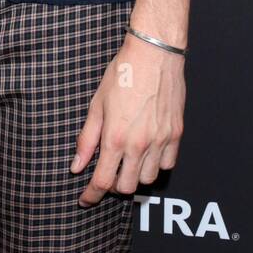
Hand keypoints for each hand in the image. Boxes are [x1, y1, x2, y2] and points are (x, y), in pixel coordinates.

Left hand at [70, 31, 185, 203]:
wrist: (154, 54)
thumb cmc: (123, 73)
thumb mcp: (97, 104)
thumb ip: (87, 139)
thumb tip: (76, 166)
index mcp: (116, 137)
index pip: (102, 181)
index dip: (92, 195)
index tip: (86, 199)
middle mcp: (140, 144)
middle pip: (126, 187)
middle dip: (113, 186)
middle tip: (106, 174)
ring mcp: (161, 141)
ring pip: (148, 179)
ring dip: (135, 175)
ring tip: (127, 161)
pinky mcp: (176, 134)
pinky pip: (167, 164)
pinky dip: (156, 164)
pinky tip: (147, 152)